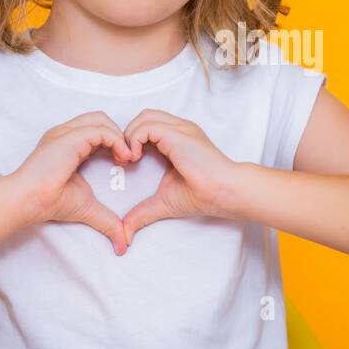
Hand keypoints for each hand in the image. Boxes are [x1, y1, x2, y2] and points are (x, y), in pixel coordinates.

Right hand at [11, 112, 134, 254]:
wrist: (29, 200)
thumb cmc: (51, 201)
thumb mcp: (87, 208)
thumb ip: (107, 220)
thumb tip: (122, 243)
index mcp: (69, 144)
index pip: (97, 130)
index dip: (115, 141)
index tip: (124, 162)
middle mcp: (67, 133)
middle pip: (100, 119)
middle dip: (119, 134)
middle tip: (128, 158)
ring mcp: (66, 132)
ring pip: (101, 120)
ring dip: (120, 136)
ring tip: (127, 158)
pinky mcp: (69, 137)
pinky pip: (100, 130)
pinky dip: (116, 140)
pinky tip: (122, 158)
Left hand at [120, 109, 241, 244]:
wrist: (223, 191)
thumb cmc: (201, 195)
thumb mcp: (164, 202)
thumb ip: (143, 212)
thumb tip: (126, 232)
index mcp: (178, 139)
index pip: (149, 126)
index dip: (134, 140)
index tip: (128, 163)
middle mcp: (179, 129)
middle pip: (145, 116)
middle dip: (129, 134)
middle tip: (125, 159)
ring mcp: (180, 128)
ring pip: (144, 117)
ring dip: (129, 136)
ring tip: (129, 159)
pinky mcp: (177, 133)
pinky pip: (147, 126)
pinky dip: (134, 139)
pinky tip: (135, 158)